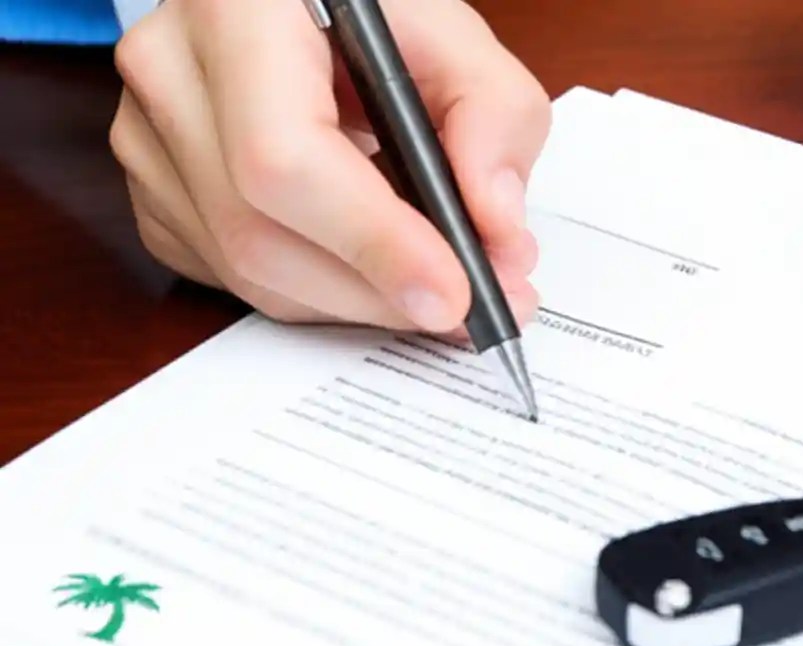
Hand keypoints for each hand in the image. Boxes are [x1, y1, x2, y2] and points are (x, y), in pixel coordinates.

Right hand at [109, 0, 548, 335]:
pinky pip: (237, 281)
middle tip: (475, 302)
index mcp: (237, 12)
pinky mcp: (154, 197)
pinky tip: (371, 268)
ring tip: (437, 284)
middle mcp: (170, 75)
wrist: (296, 12)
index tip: (452, 289)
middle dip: (380, 290)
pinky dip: (321, 293)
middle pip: (261, 233)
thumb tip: (496, 230)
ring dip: (358, 301)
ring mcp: (147, 141)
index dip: (372, 239)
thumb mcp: (456, 37)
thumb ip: (496, 116)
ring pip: (251, 272)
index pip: (285, 156)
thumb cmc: (372, 17)